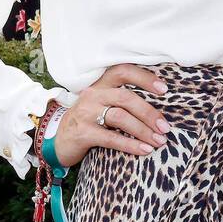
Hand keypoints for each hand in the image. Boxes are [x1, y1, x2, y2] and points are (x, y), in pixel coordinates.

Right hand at [49, 63, 171, 168]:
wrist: (57, 140)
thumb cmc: (89, 120)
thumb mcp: (102, 103)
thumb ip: (122, 100)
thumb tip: (158, 109)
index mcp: (101, 83)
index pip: (123, 71)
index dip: (145, 78)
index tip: (164, 89)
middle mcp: (93, 94)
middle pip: (126, 97)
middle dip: (149, 113)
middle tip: (164, 127)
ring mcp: (86, 112)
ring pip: (120, 117)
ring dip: (143, 130)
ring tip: (158, 141)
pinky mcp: (82, 132)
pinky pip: (111, 137)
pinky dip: (130, 144)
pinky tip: (144, 150)